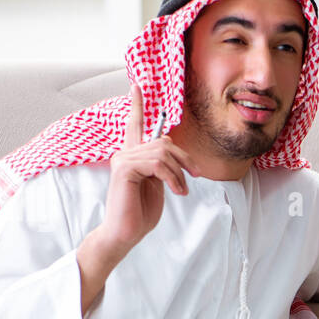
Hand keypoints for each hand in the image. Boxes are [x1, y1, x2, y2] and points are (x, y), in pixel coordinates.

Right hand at [100, 85, 199, 253]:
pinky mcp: (124, 169)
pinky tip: (176, 192)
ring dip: (179, 173)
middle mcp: (124, 153)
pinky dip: (173, 178)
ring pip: (163, 152)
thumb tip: (171, 152)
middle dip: (184, 158)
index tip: (137, 85)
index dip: (137, 105)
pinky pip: (158, 164)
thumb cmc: (140, 213)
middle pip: (163, 141)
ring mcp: (122, 159)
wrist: (125, 234)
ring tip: (182, 190)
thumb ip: (162, 166)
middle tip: (196, 175)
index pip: (134, 125)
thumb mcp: (157, 185)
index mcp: (132, 156)